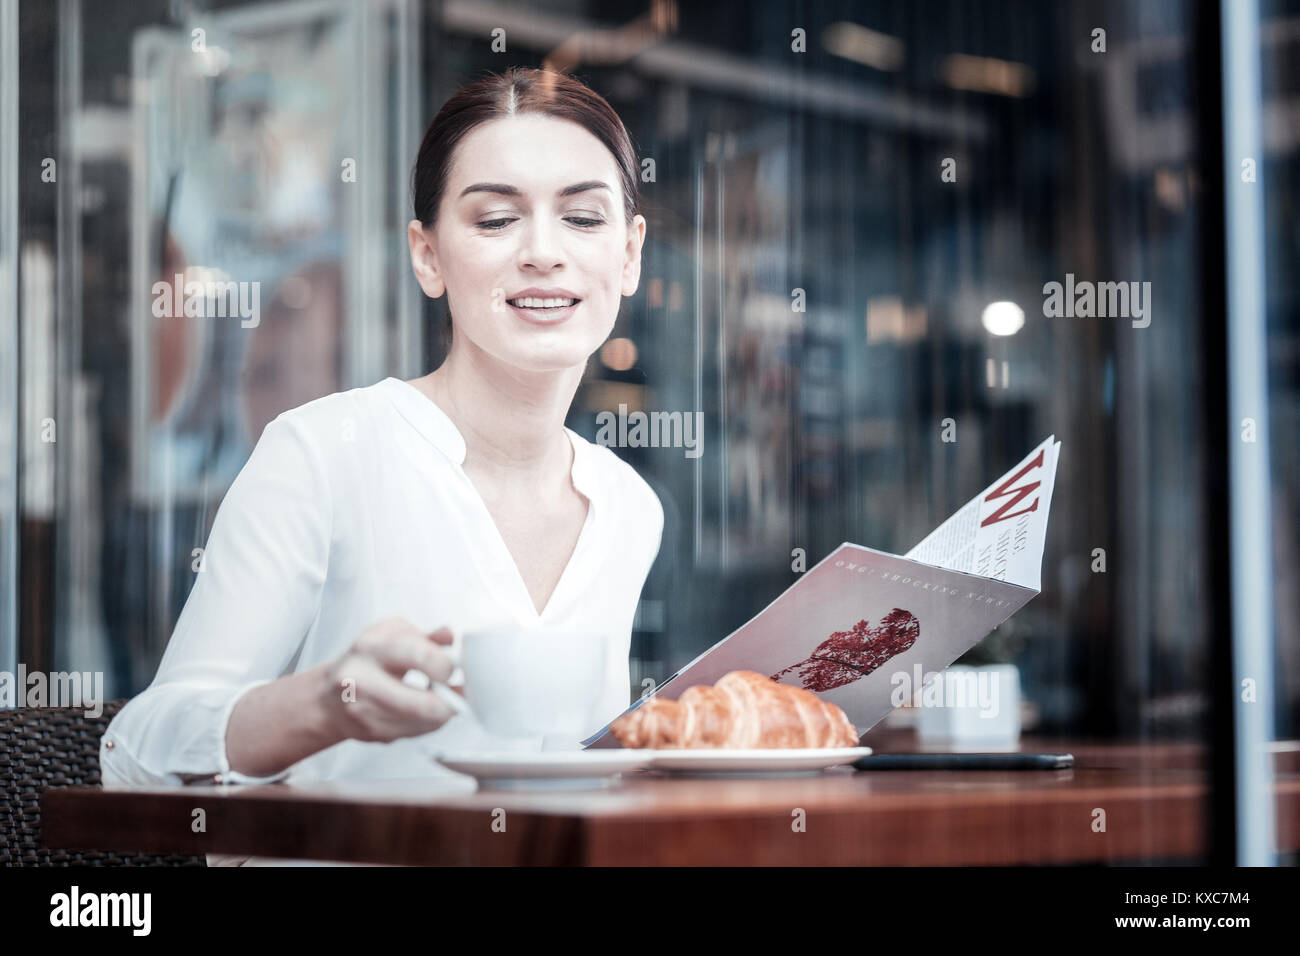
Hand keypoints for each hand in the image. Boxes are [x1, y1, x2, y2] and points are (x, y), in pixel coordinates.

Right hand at [320, 617, 459, 743]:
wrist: (329, 695)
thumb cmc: (364, 660)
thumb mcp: (391, 634)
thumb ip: (425, 637)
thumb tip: (449, 635)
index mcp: (371, 649)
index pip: (419, 657)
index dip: (446, 666)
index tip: (454, 667)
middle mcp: (363, 682)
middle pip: (422, 705)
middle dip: (451, 702)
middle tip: (460, 692)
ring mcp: (365, 713)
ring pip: (423, 723)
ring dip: (443, 713)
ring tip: (444, 697)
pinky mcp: (373, 734)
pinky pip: (416, 733)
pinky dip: (430, 723)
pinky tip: (426, 709)